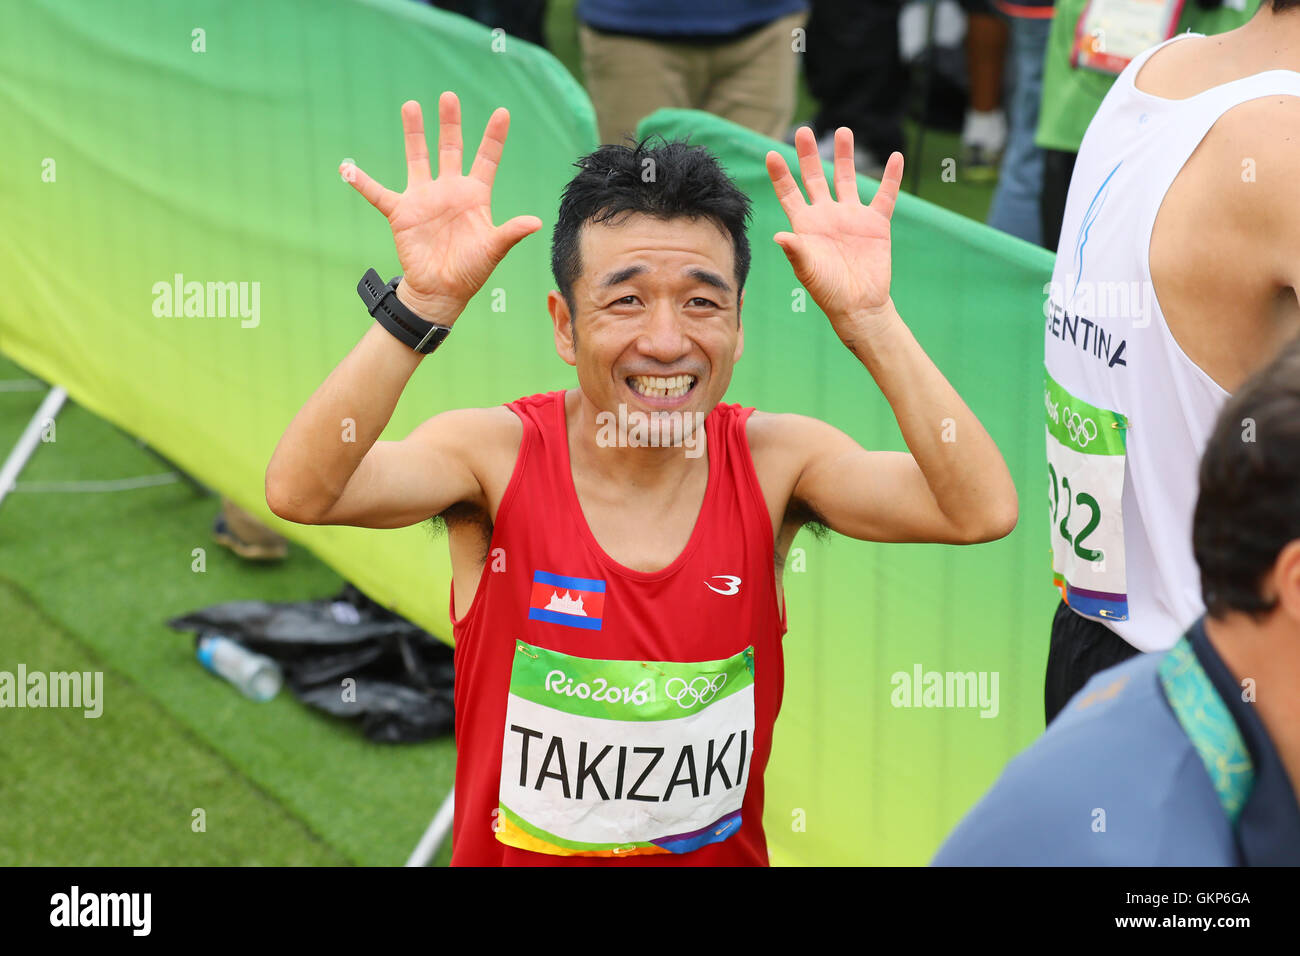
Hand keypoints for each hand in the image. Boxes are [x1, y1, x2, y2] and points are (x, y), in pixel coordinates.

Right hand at [341, 92, 542, 322]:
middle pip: (450, 148)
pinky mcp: (401, 212)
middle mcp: (449, 190)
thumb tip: (536, 222)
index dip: (494, 137)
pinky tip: (346, 168)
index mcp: (474, 195)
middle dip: (450, 123)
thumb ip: (511, 232)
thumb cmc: (470, 271)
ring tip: (411, 105)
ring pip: (417, 157)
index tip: (502, 112)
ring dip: (414, 133)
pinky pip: (378, 194)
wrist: (441, 291)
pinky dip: (362, 182)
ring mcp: (424, 198)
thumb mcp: (493, 250)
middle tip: (449, 97)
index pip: (486, 159)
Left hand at [765, 128, 903, 338]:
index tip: (771, 154)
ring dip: (845, 156)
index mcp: (806, 225)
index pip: (790, 193)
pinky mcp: (876, 223)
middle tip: (804, 130)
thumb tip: (779, 236)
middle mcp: (827, 215)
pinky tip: (896, 157)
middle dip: (808, 154)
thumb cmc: (828, 290)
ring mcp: (852, 217)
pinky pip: (885, 195)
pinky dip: (891, 177)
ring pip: (847, 179)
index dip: (781, 175)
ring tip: (843, 131)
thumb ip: (796, 251)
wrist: (859, 304)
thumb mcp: (808, 270)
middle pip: (815, 178)